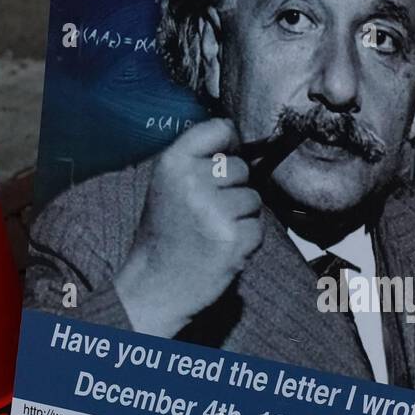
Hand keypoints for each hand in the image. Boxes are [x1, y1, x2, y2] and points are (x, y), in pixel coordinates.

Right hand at [115, 118, 261, 336]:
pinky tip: (222, 247)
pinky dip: (246, 240)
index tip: (225, 157)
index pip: (219, 129)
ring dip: (241, 216)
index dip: (229, 144)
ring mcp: (215, 211)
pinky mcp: (234, 238)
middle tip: (208, 211)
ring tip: (214, 230)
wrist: (156, 284)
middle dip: (233, 188)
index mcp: (173, 164)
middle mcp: (193, 182)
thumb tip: (236, 139)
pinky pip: (259, 227)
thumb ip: (196, 160)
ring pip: (254, 198)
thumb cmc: (166, 234)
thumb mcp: (167, 185)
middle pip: (241, 167)